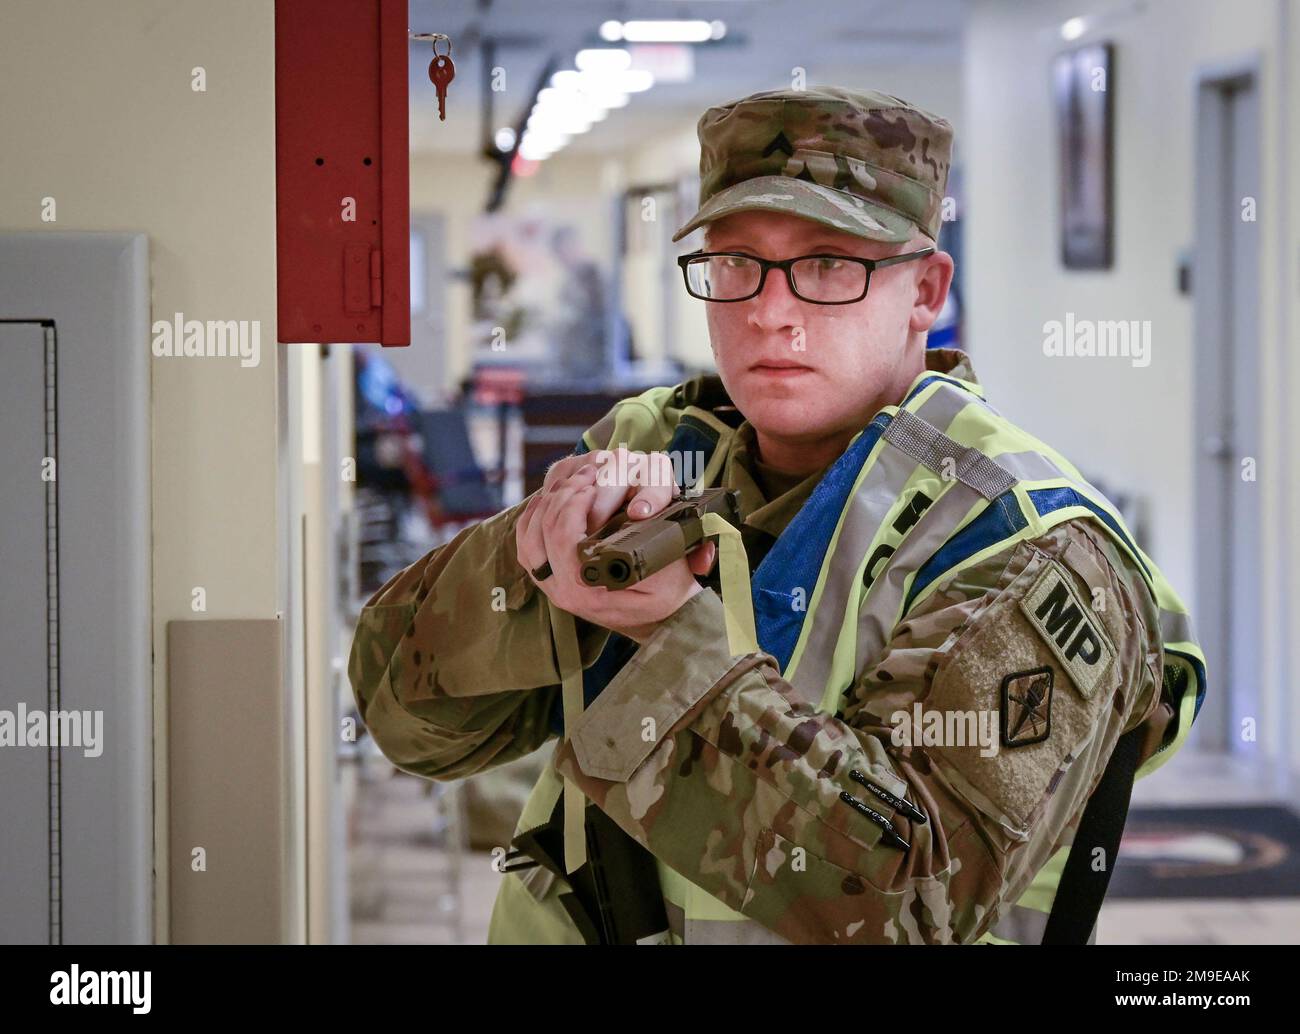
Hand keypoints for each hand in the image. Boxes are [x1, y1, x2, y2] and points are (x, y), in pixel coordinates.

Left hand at [515, 447, 717, 642]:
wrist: (662, 617)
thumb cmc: (669, 589)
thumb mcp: (668, 568)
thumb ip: (648, 541)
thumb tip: (633, 512)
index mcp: (588, 592)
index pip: (562, 535)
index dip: (574, 501)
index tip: (594, 483)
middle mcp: (563, 592)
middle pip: (542, 530)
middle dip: (563, 494)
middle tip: (586, 474)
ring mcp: (552, 588)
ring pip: (529, 536)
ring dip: (548, 502)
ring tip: (572, 482)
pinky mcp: (549, 582)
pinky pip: (526, 546)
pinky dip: (533, 518)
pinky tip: (550, 499)